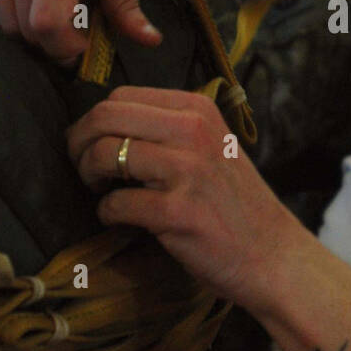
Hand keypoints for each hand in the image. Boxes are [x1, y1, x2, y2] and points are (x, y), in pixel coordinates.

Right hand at [0, 0, 161, 61]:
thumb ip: (125, 1)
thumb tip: (148, 41)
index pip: (46, 26)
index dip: (66, 48)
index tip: (84, 45)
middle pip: (24, 29)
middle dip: (52, 41)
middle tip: (78, 29)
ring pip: (5, 15)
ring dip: (31, 23)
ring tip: (61, 3)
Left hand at [66, 86, 297, 309]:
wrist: (272, 254)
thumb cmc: (233, 202)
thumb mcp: (212, 146)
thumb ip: (169, 128)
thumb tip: (104, 123)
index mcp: (198, 109)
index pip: (121, 96)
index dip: (94, 122)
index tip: (93, 145)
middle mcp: (194, 131)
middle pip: (105, 117)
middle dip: (79, 143)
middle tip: (84, 168)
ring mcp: (187, 171)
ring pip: (104, 154)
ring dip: (88, 176)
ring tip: (102, 191)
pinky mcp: (177, 212)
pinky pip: (115, 203)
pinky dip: (108, 214)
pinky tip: (121, 220)